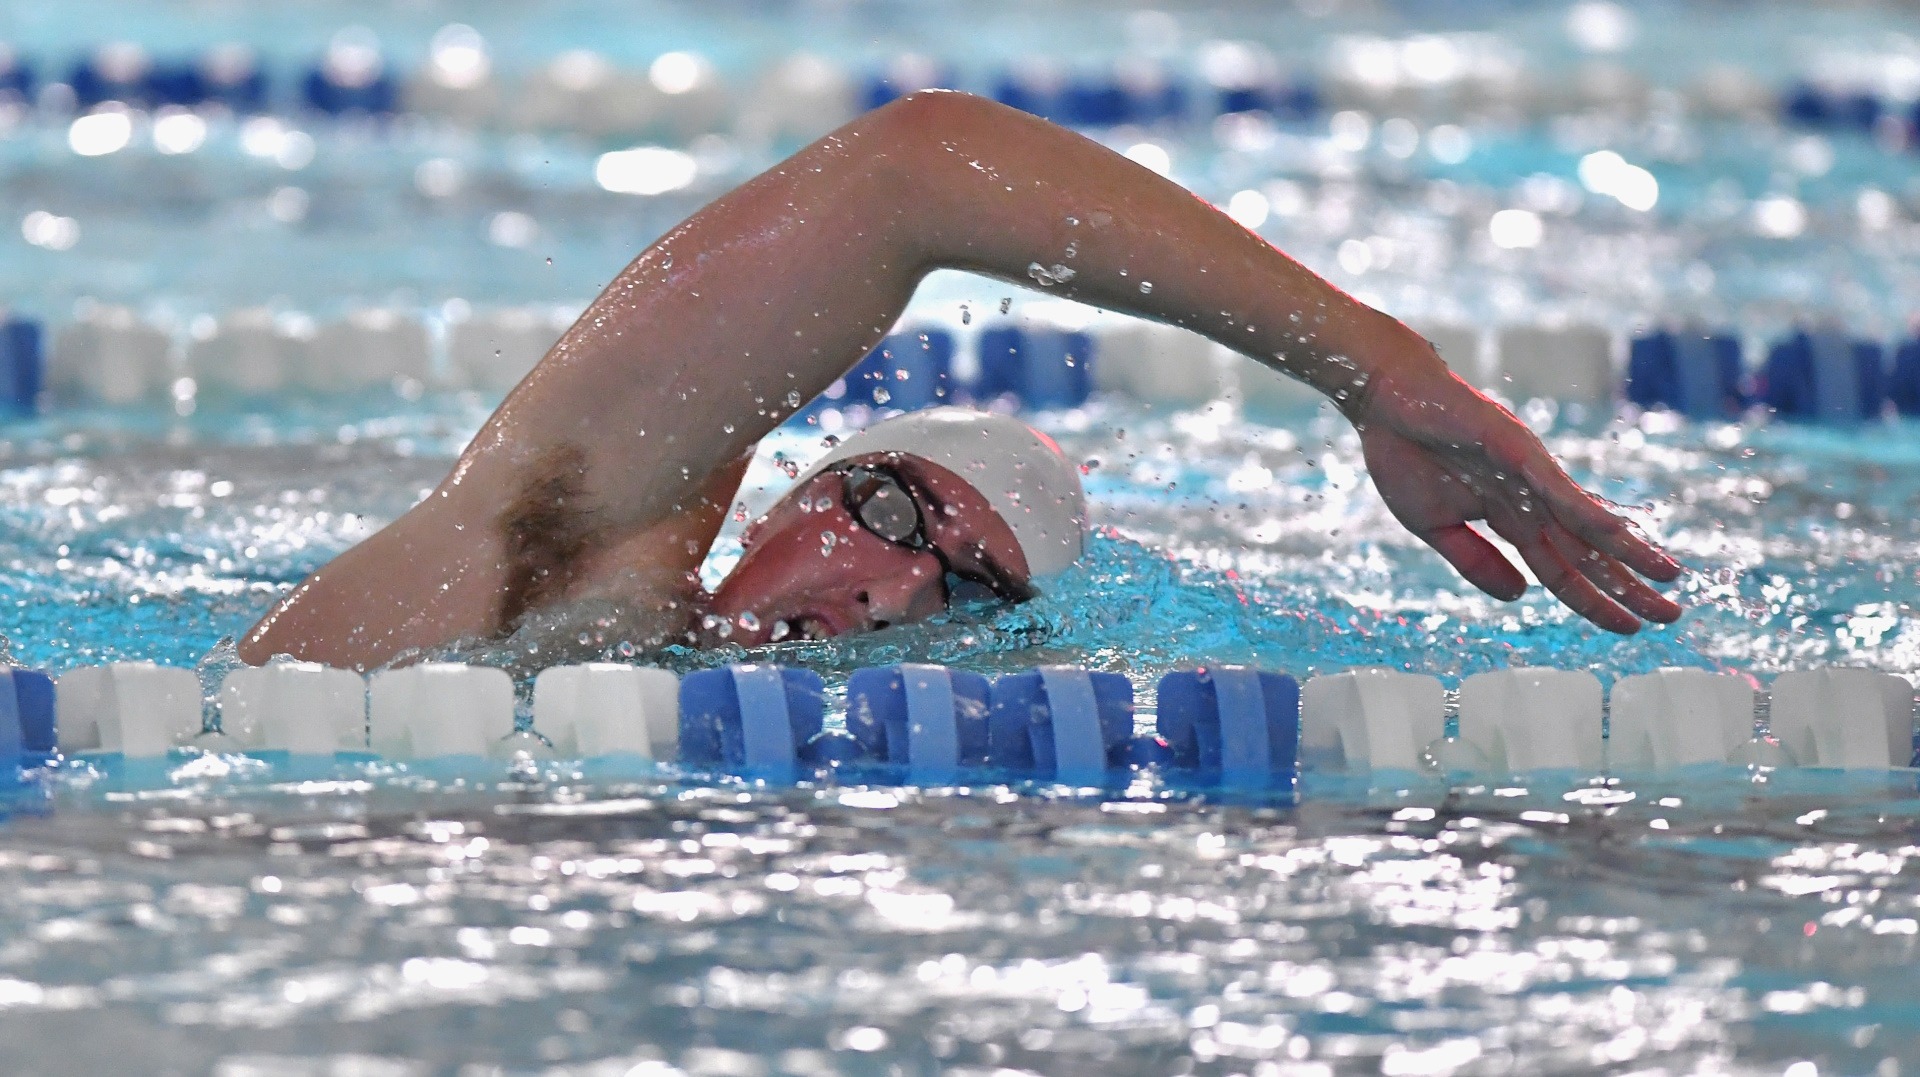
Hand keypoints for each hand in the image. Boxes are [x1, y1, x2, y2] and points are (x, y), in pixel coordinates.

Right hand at [1349, 364, 1682, 632]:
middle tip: (1671, 616)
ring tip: (1669, 576)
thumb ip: (1475, 561)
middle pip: (1587, 551)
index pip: (1561, 568)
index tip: (1628, 628)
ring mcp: (1530, 474)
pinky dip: (1586, 512)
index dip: (1594, 600)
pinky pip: (1557, 488)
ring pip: (1586, 522)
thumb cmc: (1405, 453)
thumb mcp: (1435, 526)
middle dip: (1628, 585)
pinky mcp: (1518, 450)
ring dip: (1629, 551)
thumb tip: (1520, 597)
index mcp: (1509, 518)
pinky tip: (1616, 534)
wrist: (1384, 398)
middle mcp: (1531, 498)